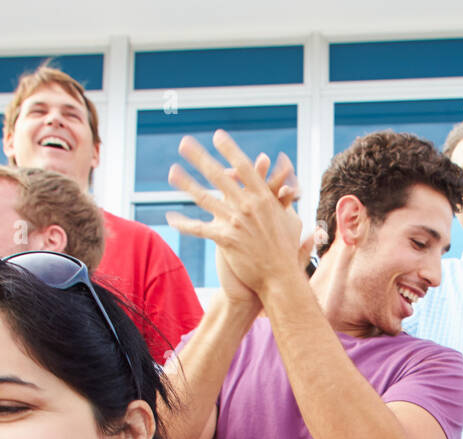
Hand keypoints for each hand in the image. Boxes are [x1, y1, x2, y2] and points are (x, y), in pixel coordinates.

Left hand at [167, 131, 312, 302]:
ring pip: (205, 198)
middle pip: (219, 176)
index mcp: (264, 197)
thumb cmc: (287, 251)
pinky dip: (184, 224)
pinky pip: (200, 229)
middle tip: (185, 143)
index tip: (218, 136)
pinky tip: (171, 217)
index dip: (230, 150)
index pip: (244, 167)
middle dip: (200, 157)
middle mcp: (248, 206)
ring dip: (186, 183)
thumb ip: (286, 201)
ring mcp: (236, 222)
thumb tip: (291, 187)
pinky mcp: (226, 240)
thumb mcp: (292, 220)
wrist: (280, 278)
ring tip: (172, 171)